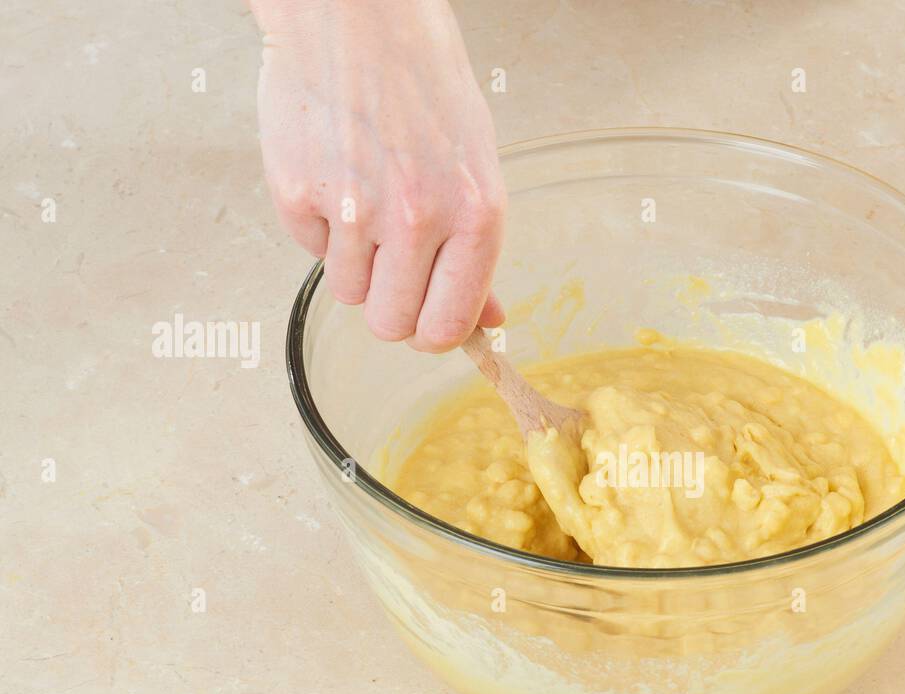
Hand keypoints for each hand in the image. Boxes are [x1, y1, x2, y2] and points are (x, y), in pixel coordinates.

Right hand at [252, 0, 504, 350]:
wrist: (359, 16)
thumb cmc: (424, 84)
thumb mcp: (475, 167)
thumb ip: (477, 253)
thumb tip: (489, 319)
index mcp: (476, 215)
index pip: (447, 327)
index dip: (432, 334)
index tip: (426, 322)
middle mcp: (418, 218)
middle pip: (390, 326)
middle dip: (389, 309)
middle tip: (392, 270)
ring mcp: (354, 209)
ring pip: (347, 294)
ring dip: (355, 265)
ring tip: (366, 205)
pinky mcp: (297, 194)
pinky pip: (310, 250)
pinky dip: (320, 227)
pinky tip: (336, 178)